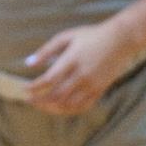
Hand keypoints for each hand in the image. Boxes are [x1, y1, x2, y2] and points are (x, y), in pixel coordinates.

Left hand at [25, 21, 143, 114]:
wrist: (121, 39)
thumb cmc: (91, 35)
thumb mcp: (66, 37)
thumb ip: (46, 50)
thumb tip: (29, 63)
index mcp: (72, 60)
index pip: (49, 80)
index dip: (35, 87)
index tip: (24, 89)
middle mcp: (82, 75)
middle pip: (57, 95)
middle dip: (40, 100)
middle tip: (28, 100)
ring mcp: (92, 84)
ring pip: (69, 104)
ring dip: (52, 108)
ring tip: (40, 105)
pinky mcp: (100, 89)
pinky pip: (83, 106)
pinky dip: (69, 110)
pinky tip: (59, 108)